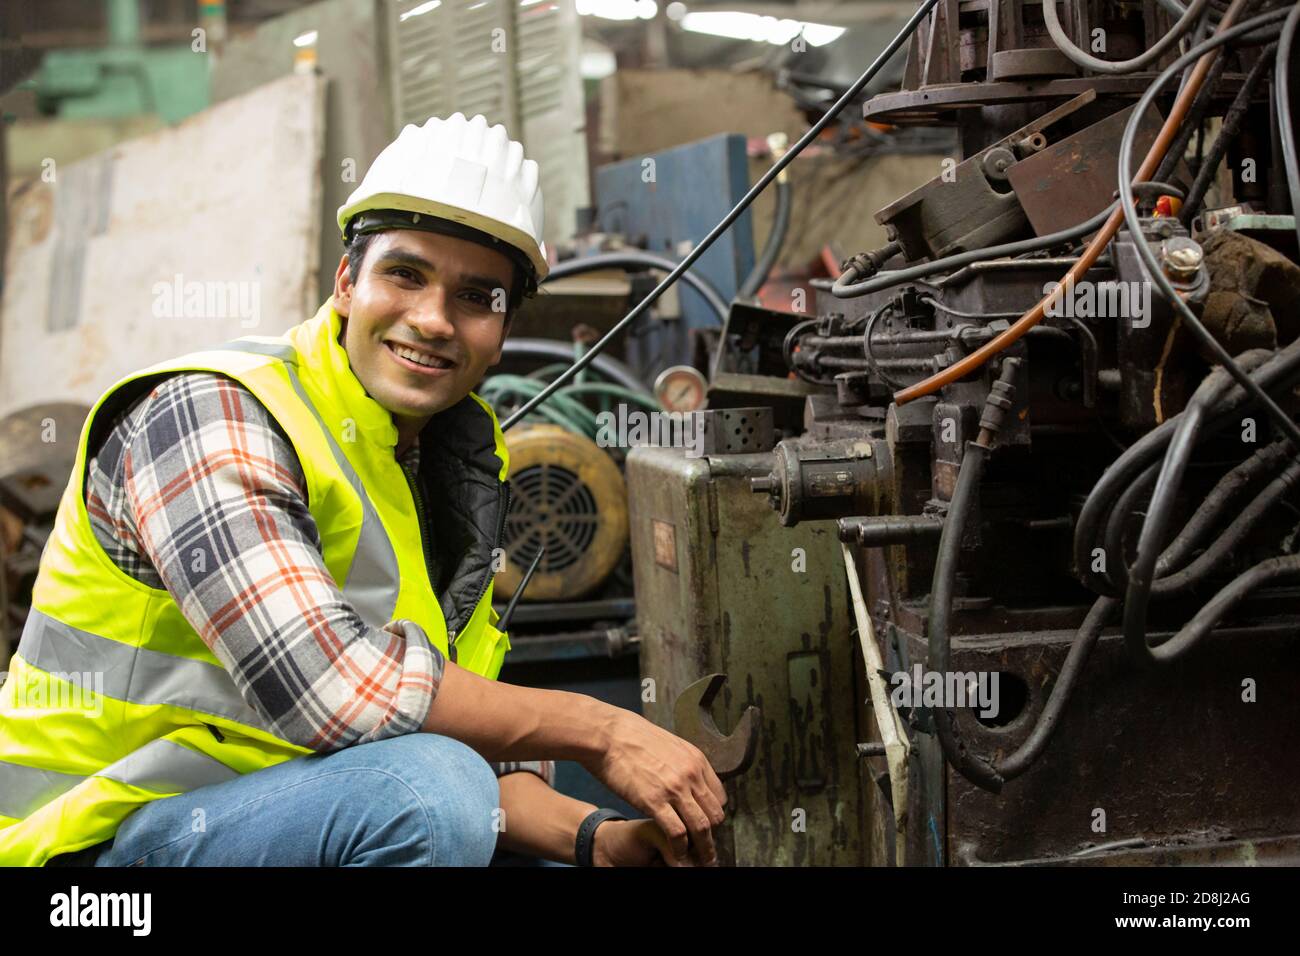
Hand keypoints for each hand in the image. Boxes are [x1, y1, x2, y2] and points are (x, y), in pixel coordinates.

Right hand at [582, 709, 726, 865]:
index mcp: (696, 760)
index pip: (720, 797)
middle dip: (711, 835)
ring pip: (701, 827)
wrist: (608, 734)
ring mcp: (674, 789)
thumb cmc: (632, 737)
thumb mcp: (669, 745)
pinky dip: (679, 848)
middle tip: (705, 847)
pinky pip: (677, 833)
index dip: (713, 815)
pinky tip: (676, 854)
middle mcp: (691, 775)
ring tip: (698, 860)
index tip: (706, 825)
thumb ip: (683, 764)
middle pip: (715, 815)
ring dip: (702, 848)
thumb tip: (688, 779)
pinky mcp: (654, 802)